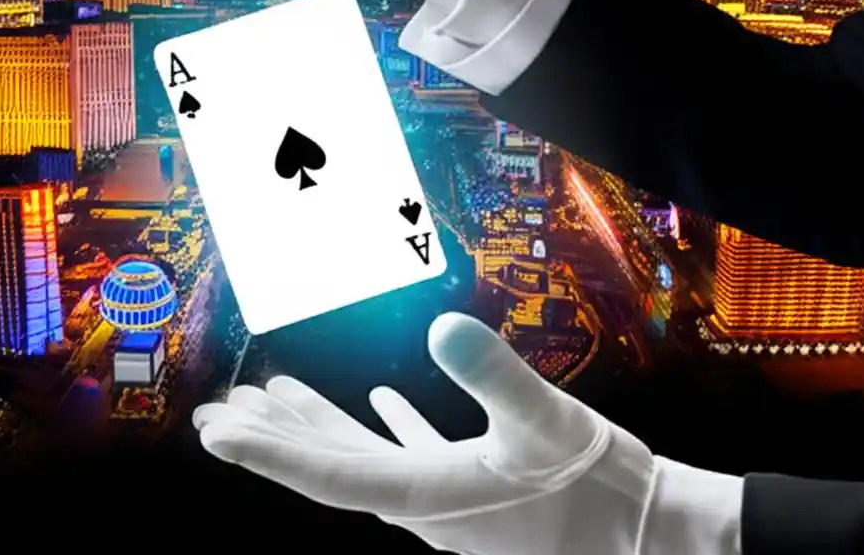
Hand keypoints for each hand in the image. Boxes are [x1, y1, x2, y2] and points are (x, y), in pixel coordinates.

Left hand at [192, 312, 660, 554]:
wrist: (649, 536)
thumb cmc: (598, 490)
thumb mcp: (547, 424)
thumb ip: (495, 376)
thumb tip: (443, 329)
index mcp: (426, 494)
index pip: (326, 470)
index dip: (266, 451)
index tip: (214, 433)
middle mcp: (421, 505)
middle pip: (328, 466)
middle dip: (271, 437)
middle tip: (215, 414)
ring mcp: (445, 501)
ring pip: (362, 460)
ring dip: (317, 427)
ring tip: (272, 397)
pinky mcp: (472, 490)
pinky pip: (409, 457)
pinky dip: (384, 428)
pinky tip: (379, 401)